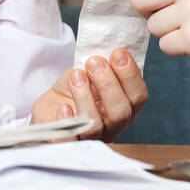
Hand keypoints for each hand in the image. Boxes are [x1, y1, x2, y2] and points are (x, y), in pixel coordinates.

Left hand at [30, 49, 147, 142]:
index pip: (138, 97)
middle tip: (94, 62)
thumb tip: (107, 46)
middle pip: (121, 113)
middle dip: (108, 84)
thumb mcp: (89, 70)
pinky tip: (63, 106)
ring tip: (76, 75)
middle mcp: (113, 126)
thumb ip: (101, 63)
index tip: (117, 52)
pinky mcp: (69, 143)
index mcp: (126, 107)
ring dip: (86, 96)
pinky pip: (71, 141)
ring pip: (96, 125)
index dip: (130, 75)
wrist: (51, 107)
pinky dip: (67, 122)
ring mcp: (92, 138)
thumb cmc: (75, 88)